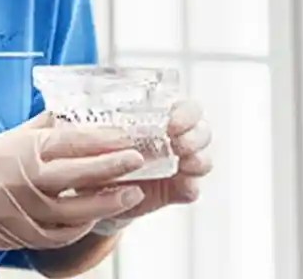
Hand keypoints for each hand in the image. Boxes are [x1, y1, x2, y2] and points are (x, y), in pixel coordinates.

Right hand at [0, 112, 147, 264]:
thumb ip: (38, 129)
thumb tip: (70, 113)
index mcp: (18, 150)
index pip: (71, 140)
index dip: (104, 138)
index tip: (128, 134)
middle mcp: (22, 180)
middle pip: (79, 172)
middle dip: (114, 166)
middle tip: (140, 159)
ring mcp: (22, 212)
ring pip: (76, 209)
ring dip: (107, 201)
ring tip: (132, 192)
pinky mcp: (20, 236)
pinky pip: (60, 234)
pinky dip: (82, 225)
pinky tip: (96, 215)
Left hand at [93, 99, 212, 232]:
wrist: (98, 191)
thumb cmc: (102, 155)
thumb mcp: (103, 139)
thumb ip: (110, 135)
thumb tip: (109, 134)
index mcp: (164, 120)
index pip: (188, 109)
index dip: (187, 114)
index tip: (172, 125)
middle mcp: (177, 140)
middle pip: (203, 132)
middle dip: (195, 137)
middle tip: (179, 145)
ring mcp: (180, 167)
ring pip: (204, 159)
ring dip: (198, 160)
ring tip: (184, 164)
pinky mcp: (176, 191)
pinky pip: (193, 189)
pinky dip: (190, 187)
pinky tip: (181, 186)